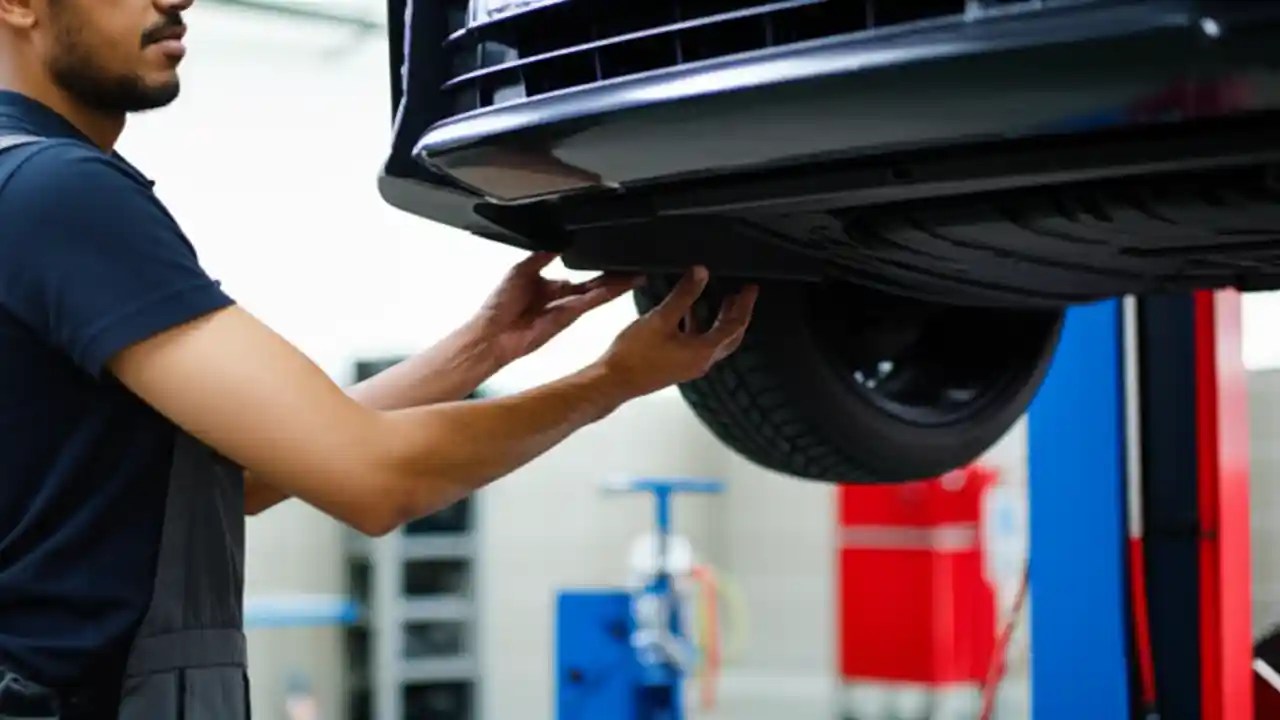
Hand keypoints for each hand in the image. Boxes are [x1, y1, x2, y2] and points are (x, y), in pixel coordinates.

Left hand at [473, 252, 642, 366]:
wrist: (493, 331)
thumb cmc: (501, 304)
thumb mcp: (521, 269)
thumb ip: (542, 256)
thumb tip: (558, 242)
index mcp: (550, 286)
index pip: (578, 274)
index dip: (594, 266)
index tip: (612, 255)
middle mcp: (563, 297)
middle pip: (595, 284)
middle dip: (614, 277)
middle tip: (636, 266)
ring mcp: (568, 308)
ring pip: (598, 293)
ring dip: (618, 285)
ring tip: (639, 276)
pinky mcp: (568, 317)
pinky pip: (590, 302)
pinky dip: (605, 294)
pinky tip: (620, 287)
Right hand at [598, 266, 757, 397]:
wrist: (613, 381)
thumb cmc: (635, 355)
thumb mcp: (661, 318)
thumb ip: (683, 295)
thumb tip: (701, 273)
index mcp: (703, 352)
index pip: (734, 326)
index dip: (745, 305)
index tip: (750, 288)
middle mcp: (701, 361)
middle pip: (728, 335)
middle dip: (736, 313)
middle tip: (741, 293)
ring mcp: (689, 365)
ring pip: (712, 339)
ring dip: (717, 319)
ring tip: (719, 298)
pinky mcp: (676, 365)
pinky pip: (697, 343)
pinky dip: (699, 326)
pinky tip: (686, 312)